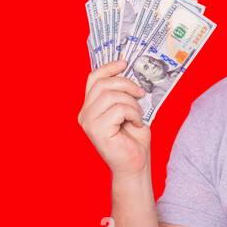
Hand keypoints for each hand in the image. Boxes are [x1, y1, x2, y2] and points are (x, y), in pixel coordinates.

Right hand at [79, 59, 150, 177]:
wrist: (135, 163)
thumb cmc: (133, 139)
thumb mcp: (129, 110)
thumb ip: (123, 94)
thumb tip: (129, 72)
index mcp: (90, 107)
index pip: (93, 79)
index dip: (109, 68)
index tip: (125, 63)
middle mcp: (85, 114)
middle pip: (104, 84)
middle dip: (127, 85)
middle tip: (141, 94)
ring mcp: (88, 122)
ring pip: (113, 96)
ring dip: (132, 104)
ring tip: (138, 116)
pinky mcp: (97, 130)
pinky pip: (119, 109)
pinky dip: (134, 114)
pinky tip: (136, 124)